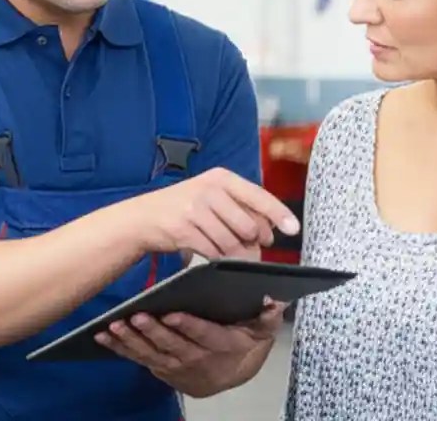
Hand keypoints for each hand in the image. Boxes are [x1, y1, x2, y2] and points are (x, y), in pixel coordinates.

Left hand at [96, 298, 287, 397]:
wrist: (229, 373)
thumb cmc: (243, 341)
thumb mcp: (262, 329)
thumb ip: (268, 315)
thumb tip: (275, 299)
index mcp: (221, 344)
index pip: (204, 334)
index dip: (188, 326)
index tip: (173, 312)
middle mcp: (197, 357)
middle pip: (172, 344)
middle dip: (153, 330)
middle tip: (136, 315)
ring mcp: (176, 364)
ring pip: (151, 352)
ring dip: (132, 340)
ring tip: (115, 325)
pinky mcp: (160, 366)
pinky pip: (138, 358)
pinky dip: (120, 348)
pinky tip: (104, 335)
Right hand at [128, 167, 298, 259]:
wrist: (144, 216)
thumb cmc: (185, 208)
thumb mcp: (212, 197)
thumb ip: (240, 209)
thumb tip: (268, 234)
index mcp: (222, 178)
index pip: (259, 196)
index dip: (279, 214)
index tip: (293, 229)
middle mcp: (210, 189)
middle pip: (248, 225)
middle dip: (252, 242)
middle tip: (250, 246)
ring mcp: (195, 208)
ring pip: (232, 241)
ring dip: (235, 254)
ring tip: (229, 252)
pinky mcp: (183, 229)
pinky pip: (213, 251)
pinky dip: (216, 258)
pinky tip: (211, 253)